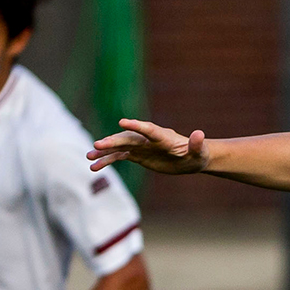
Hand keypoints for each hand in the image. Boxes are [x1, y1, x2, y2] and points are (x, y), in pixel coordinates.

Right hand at [88, 119, 210, 174]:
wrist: (190, 158)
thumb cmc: (197, 154)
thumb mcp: (199, 152)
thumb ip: (197, 144)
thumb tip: (200, 134)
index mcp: (163, 136)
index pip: (148, 129)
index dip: (136, 125)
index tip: (122, 122)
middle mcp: (148, 139)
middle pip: (128, 138)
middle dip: (113, 141)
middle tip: (98, 145)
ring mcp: (140, 146)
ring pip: (118, 147)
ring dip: (104, 151)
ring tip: (89, 157)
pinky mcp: (136, 155)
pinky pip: (118, 156)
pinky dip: (106, 161)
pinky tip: (94, 167)